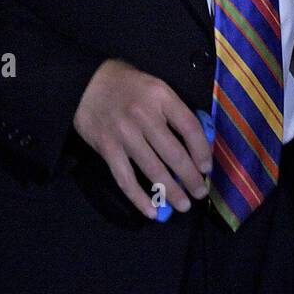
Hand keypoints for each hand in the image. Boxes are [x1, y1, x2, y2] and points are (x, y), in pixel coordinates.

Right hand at [72, 58, 211, 219]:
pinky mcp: (107, 149)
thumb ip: (174, 110)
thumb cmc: (127, 84)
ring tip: (183, 206)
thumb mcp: (156, 86)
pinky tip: (151, 211)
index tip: (206, 168)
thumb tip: (197, 140)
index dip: (202, 151)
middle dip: (190, 178)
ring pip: (153, 170)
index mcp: (161, 96)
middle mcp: (144, 115)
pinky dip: (139, 198)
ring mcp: (125, 134)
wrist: (86, 83)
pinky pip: (126, 179)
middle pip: (174, 153)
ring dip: (171, 192)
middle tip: (200, 193)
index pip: (189, 127)